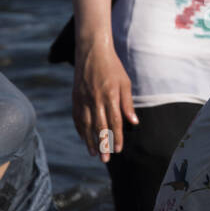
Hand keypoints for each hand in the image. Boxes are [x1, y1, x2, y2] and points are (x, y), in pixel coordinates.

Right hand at [72, 39, 136, 162]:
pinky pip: (77, 117)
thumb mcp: (125, 83)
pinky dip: (80, 129)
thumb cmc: (112, 67)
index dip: (117, 137)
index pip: (115, 121)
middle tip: (105, 159)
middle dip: (103, 144)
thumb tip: (134, 122)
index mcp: (110, 95)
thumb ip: (128, 103)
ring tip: (94, 153)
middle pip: (100, 126)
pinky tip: (84, 138)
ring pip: (87, 124)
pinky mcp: (75, 97)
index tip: (119, 149)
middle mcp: (96, 99)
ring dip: (90, 140)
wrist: (92, 51)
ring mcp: (83, 98)